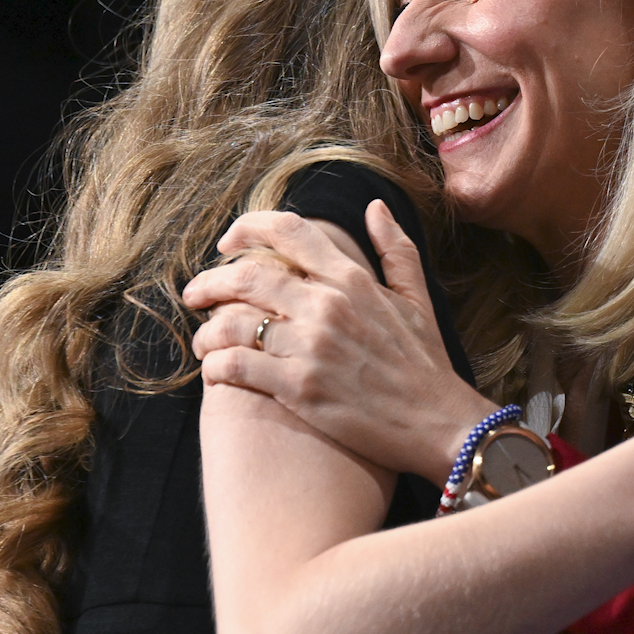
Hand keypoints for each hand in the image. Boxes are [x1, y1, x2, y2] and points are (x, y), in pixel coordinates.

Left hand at [182, 201, 498, 482]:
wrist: (439, 425)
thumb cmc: (426, 364)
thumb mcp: (417, 298)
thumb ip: (395, 248)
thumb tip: (375, 207)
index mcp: (352, 279)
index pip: (287, 232)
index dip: (247, 228)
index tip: (227, 243)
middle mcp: (328, 306)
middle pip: (246, 276)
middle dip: (209, 283)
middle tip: (195, 296)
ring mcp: (311, 347)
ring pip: (233, 322)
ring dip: (207, 330)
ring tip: (204, 343)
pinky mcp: (299, 388)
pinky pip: (237, 365)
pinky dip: (216, 365)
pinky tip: (216, 372)